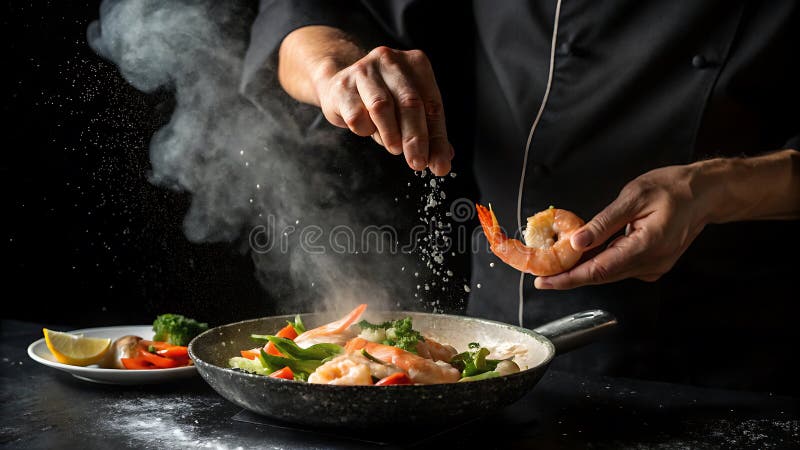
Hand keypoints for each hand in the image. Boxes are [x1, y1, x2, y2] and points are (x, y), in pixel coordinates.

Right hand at [313, 46, 453, 175]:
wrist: (340, 84)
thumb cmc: (382, 98)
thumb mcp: (408, 110)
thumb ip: (427, 132)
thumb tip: (442, 162)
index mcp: (416, 64)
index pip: (432, 105)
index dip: (437, 139)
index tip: (440, 165)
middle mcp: (390, 60)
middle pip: (409, 103)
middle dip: (416, 139)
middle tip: (418, 163)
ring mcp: (364, 70)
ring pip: (382, 107)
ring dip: (391, 134)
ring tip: (394, 148)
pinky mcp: (342, 86)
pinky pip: (356, 116)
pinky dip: (365, 130)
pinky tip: (367, 129)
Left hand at [534, 164, 709, 288]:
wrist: (705, 194)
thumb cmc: (672, 189)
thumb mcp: (633, 197)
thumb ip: (604, 223)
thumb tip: (577, 242)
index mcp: (646, 246)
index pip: (599, 270)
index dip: (569, 278)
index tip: (545, 282)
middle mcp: (651, 263)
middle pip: (601, 277)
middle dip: (569, 278)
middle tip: (541, 277)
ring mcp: (653, 267)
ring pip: (609, 274)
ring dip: (582, 272)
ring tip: (555, 267)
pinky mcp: (653, 264)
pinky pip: (619, 268)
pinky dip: (599, 265)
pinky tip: (583, 257)